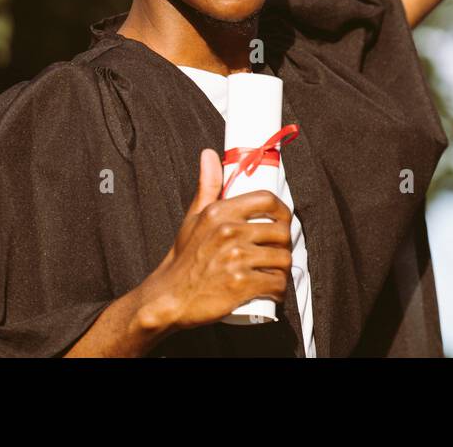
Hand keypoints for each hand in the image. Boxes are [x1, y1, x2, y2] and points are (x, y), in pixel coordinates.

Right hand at [139, 148, 292, 332]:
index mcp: (219, 212)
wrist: (168, 298)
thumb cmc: (183, 260)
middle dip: (283, 246)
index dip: (283, 211)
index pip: (267, 200)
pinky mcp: (239, 284)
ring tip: (272, 274)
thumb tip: (209, 154)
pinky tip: (271, 291)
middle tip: (276, 254)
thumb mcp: (193, 218)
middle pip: (281, 232)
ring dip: (282, 270)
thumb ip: (207, 186)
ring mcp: (235, 258)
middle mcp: (229, 231)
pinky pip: (276, 283)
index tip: (283, 222)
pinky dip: (278, 290)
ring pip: (282, 259)